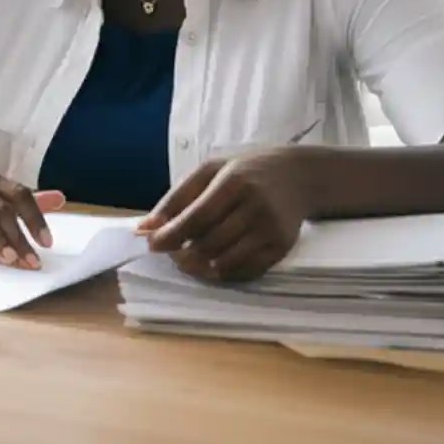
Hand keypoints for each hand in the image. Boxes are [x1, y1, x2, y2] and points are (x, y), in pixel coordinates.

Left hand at [137, 149, 314, 282]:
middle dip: (184, 254)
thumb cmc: (245, 170)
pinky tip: (213, 264)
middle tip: (172, 253)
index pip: (198, 216)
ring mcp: (271, 229)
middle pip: (210, 243)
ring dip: (200, 267)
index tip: (152, 245)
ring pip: (226, 261)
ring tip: (188, 259)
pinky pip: (247, 271)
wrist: (298, 175)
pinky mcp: (281, 247)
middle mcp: (255, 206)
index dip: (172, 235)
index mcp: (234, 181)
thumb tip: (145, 229)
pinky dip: (224, 273)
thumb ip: (177, 198)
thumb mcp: (209, 170)